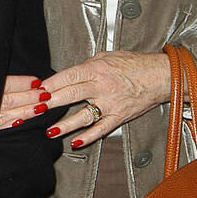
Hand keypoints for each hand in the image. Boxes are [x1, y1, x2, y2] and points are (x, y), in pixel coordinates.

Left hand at [0, 51, 171, 144]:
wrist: (160, 76)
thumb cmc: (135, 65)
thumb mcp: (108, 56)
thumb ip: (88, 65)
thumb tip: (70, 73)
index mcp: (98, 69)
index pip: (69, 76)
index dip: (51, 83)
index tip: (37, 89)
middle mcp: (103, 86)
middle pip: (71, 95)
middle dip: (50, 102)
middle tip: (36, 109)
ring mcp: (111, 103)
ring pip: (83, 116)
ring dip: (65, 124)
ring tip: (51, 130)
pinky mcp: (119, 117)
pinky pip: (101, 129)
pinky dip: (88, 136)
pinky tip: (76, 141)